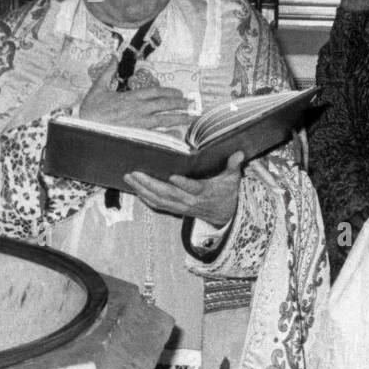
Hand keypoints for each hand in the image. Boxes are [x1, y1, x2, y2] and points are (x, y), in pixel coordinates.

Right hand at [78, 59, 194, 131]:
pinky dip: (168, 133)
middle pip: (163, 105)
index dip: (169, 92)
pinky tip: (177, 133)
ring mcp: (138, 123)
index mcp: (130, 97)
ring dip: (178, 117)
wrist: (83, 127)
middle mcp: (138, 109)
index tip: (179, 93)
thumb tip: (113, 57)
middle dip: (179, 104)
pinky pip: (156, 133)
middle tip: (190, 103)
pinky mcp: (136, 134)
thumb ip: (108, 72)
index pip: (155, 92)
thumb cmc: (90, 109)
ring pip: (163, 119)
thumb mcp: (98, 87)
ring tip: (190, 117)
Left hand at [125, 151, 244, 227]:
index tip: (173, 176)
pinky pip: (157, 205)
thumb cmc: (227, 192)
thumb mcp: (233, 179)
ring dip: (142, 189)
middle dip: (150, 184)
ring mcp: (181, 206)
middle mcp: (190, 201)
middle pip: (168, 194)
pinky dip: (145, 197)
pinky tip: (134, 188)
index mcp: (205, 192)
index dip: (184, 184)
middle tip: (135, 172)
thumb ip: (233, 165)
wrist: (224, 214)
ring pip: (159, 200)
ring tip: (129, 177)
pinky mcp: (175, 209)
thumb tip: (239, 153)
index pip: (194, 188)